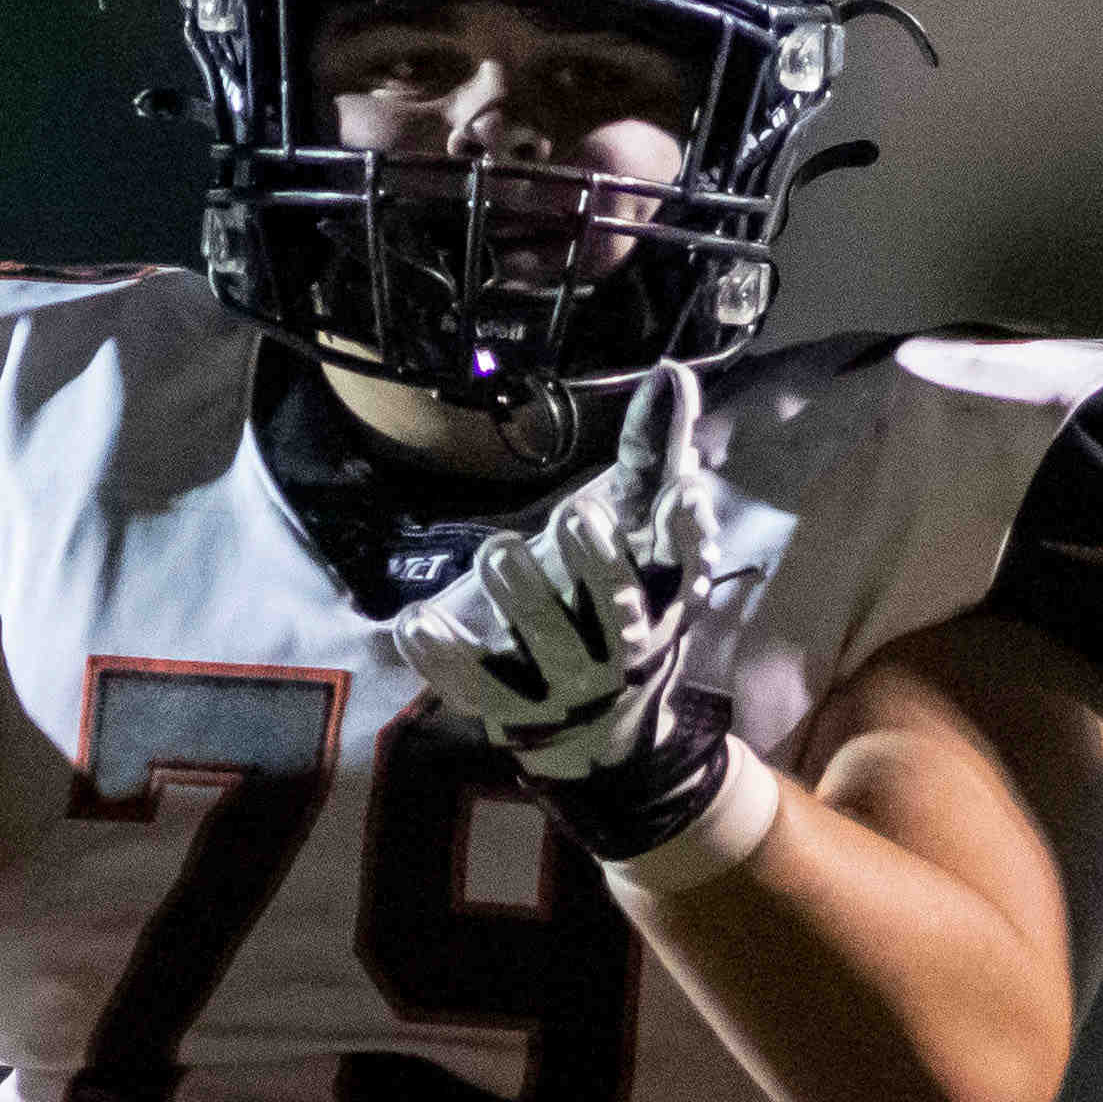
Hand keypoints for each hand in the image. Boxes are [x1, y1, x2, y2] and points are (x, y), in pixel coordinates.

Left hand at [390, 363, 727, 798]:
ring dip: (523, 597)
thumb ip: (656, 453)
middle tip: (577, 511)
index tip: (683, 494)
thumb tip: (674, 372)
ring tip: (500, 550)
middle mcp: (619, 644)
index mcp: (661, 598)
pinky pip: (470, 682)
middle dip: (598, 561)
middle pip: (615, 607)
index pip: (685, 564)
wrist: (596, 729)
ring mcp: (562, 681)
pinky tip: (415, 620)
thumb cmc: (618, 600)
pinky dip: (441, 656)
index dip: (687, 533)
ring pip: (545, 643)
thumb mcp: (642, 531)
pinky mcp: (505, 702)